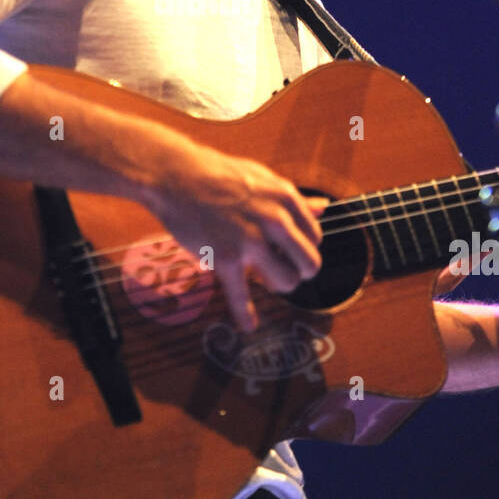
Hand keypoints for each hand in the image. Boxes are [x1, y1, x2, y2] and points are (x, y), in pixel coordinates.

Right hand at [146, 139, 327, 332]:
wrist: (175, 175)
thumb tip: (323, 207)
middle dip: (298, 271)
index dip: (303, 248)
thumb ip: (293, 197)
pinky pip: (241, 295)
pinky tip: (248, 325)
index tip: (290, 252)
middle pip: (308, 263)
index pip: (314, 236)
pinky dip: (245, 314)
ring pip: (286, 281)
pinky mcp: (226, 257)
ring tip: (264, 279)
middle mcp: (275, 220)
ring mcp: (251, 240)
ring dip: (277, 285)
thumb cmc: (216, 173)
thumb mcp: (261, 177)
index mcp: (285, 198)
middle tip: (283, 270)